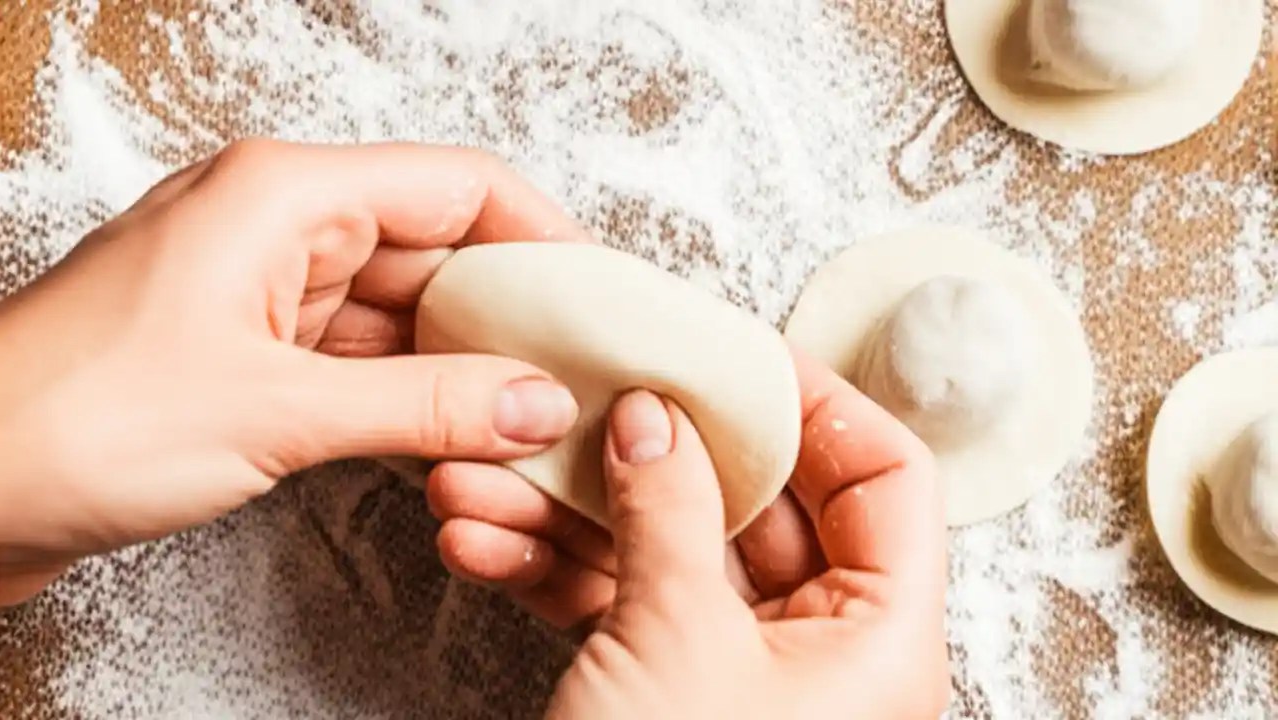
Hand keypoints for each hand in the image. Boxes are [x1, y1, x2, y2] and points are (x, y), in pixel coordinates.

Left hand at [0, 140, 586, 604]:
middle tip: (582, 372)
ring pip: (400, 312)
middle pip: (436, 249)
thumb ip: (424, 407)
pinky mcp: (246, 351)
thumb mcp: (278, 411)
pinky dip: (409, 398)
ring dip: (462, 365)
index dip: (542, 235)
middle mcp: (277, 226)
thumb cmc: (68, 420)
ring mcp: (261, 290)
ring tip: (534, 416)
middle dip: (511, 313)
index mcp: (283, 193)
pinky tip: (457, 437)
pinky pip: (358, 361)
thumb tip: (535, 401)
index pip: (457, 185)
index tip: (601, 294)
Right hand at [427, 352, 949, 717]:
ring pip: (665, 553)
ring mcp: (735, 671)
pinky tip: (481, 536)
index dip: (819, 406)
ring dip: (568, 512)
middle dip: (651, 452)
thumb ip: (668, 513)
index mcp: (881, 636)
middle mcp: (819, 650)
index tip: (737, 357)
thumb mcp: (676, 642)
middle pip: (754, 507)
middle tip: (595, 394)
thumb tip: (657, 417)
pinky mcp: (664, 692)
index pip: (886, 478)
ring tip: (484, 473)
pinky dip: (551, 570)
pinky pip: (619, 605)